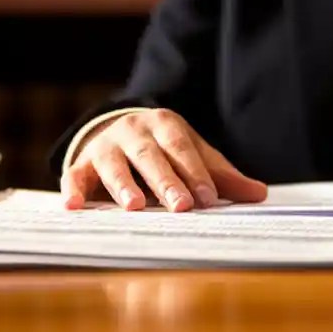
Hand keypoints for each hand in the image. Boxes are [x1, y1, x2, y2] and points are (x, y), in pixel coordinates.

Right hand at [61, 109, 267, 211]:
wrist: (117, 129)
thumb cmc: (163, 149)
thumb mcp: (193, 154)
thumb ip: (221, 176)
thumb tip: (259, 194)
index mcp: (165, 124)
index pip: (182, 148)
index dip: (195, 173)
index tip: (208, 198)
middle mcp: (133, 131)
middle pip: (150, 156)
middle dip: (166, 181)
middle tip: (181, 206)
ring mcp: (105, 145)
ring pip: (114, 164)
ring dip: (123, 185)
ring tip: (135, 206)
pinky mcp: (81, 162)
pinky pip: (74, 175)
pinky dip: (73, 189)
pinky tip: (75, 207)